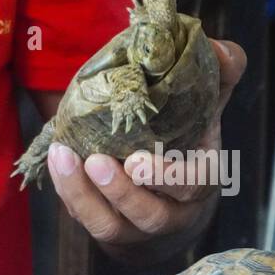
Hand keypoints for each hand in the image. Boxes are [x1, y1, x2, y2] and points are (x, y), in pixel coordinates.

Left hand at [48, 39, 244, 260]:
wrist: (166, 184)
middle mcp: (171, 210)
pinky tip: (56, 160)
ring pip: (110, 225)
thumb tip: (218, 49)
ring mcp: (135, 224)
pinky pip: (86, 218)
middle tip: (97, 161)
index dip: (167, 178)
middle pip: (151, 215)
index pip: (193, 186)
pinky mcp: (106, 224)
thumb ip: (218, 75)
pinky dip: (68, 192)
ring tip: (63, 156)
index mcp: (200, 180)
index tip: (136, 161)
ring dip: (83, 195)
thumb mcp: (205, 106)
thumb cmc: (187, 138)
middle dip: (122, 192)